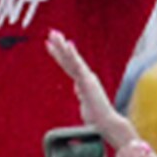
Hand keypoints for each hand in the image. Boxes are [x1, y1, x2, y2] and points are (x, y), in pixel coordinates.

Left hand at [46, 29, 137, 148]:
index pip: (69, 65)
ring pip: (71, 59)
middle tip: (51, 32)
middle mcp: (85, 77)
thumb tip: (78, 88)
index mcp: (84, 81)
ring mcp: (86, 77)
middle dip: (59, 45)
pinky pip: (77, 65)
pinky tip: (67, 44)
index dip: (59, 55)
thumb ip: (82, 93)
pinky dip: (72, 54)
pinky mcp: (87, 81)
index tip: (49, 45)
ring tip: (54, 34)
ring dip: (62, 45)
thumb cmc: (97, 118)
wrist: (107, 124)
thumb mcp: (85, 103)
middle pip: (69, 59)